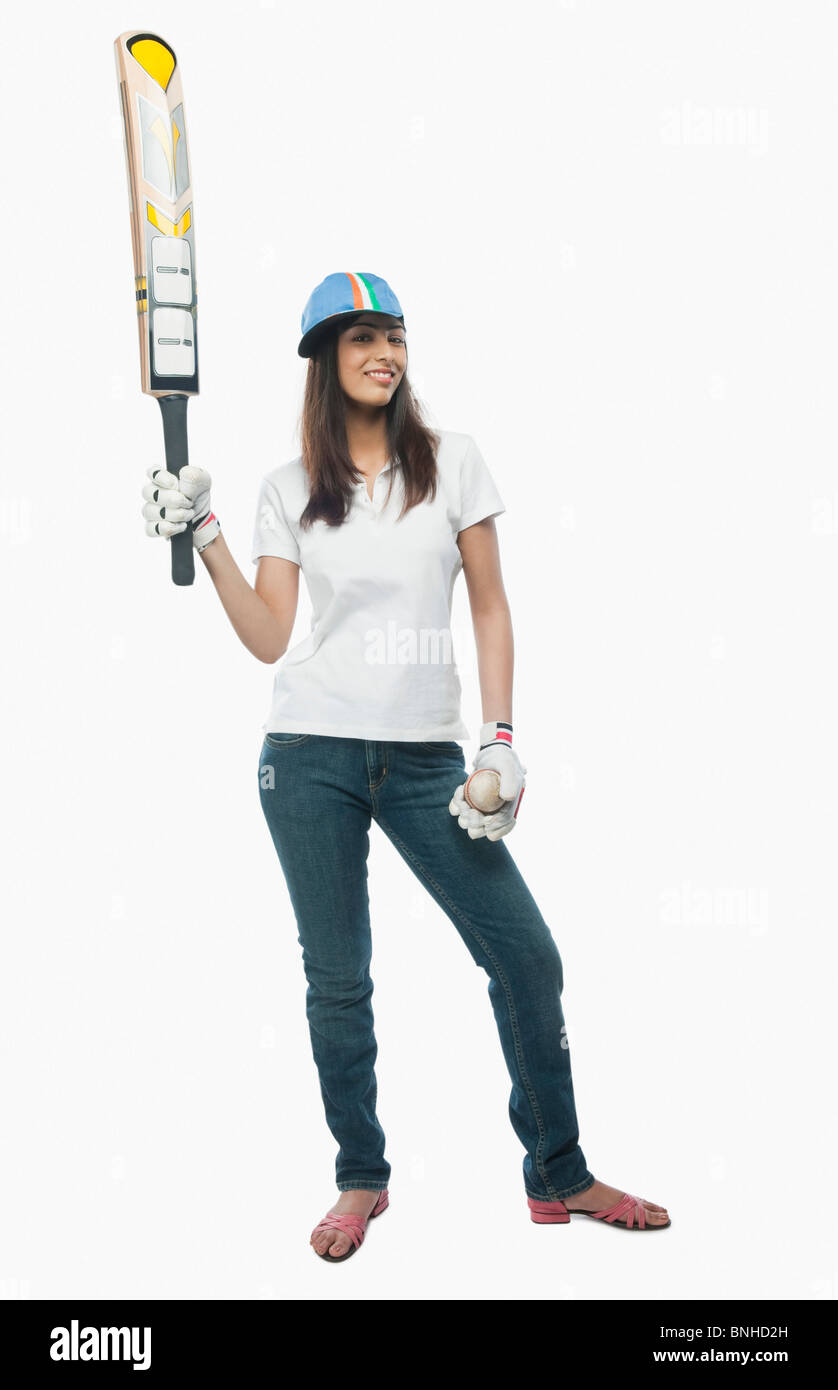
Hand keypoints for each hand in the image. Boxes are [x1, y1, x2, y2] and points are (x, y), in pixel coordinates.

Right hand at [141, 465, 220, 550]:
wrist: (202, 518)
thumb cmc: (197, 496)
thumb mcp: (203, 481)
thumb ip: (195, 475)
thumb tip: (184, 473)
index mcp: (163, 478)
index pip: (151, 472)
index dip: (160, 477)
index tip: (174, 484)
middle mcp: (152, 493)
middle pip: (148, 492)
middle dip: (174, 500)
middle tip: (189, 502)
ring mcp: (150, 511)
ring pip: (150, 511)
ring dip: (175, 515)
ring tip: (189, 514)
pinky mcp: (152, 527)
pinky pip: (151, 529)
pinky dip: (170, 528)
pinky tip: (182, 525)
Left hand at [449, 720, 526, 840]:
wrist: (490, 751)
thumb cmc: (502, 758)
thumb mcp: (508, 767)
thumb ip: (511, 781)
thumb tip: (508, 798)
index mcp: (509, 810)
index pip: (501, 828)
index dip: (493, 828)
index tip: (486, 820)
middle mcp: (494, 812)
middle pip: (481, 830)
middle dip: (474, 823)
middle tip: (471, 810)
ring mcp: (480, 808)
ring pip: (467, 823)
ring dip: (463, 814)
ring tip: (465, 797)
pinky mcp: (468, 801)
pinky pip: (457, 810)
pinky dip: (455, 804)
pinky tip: (461, 789)